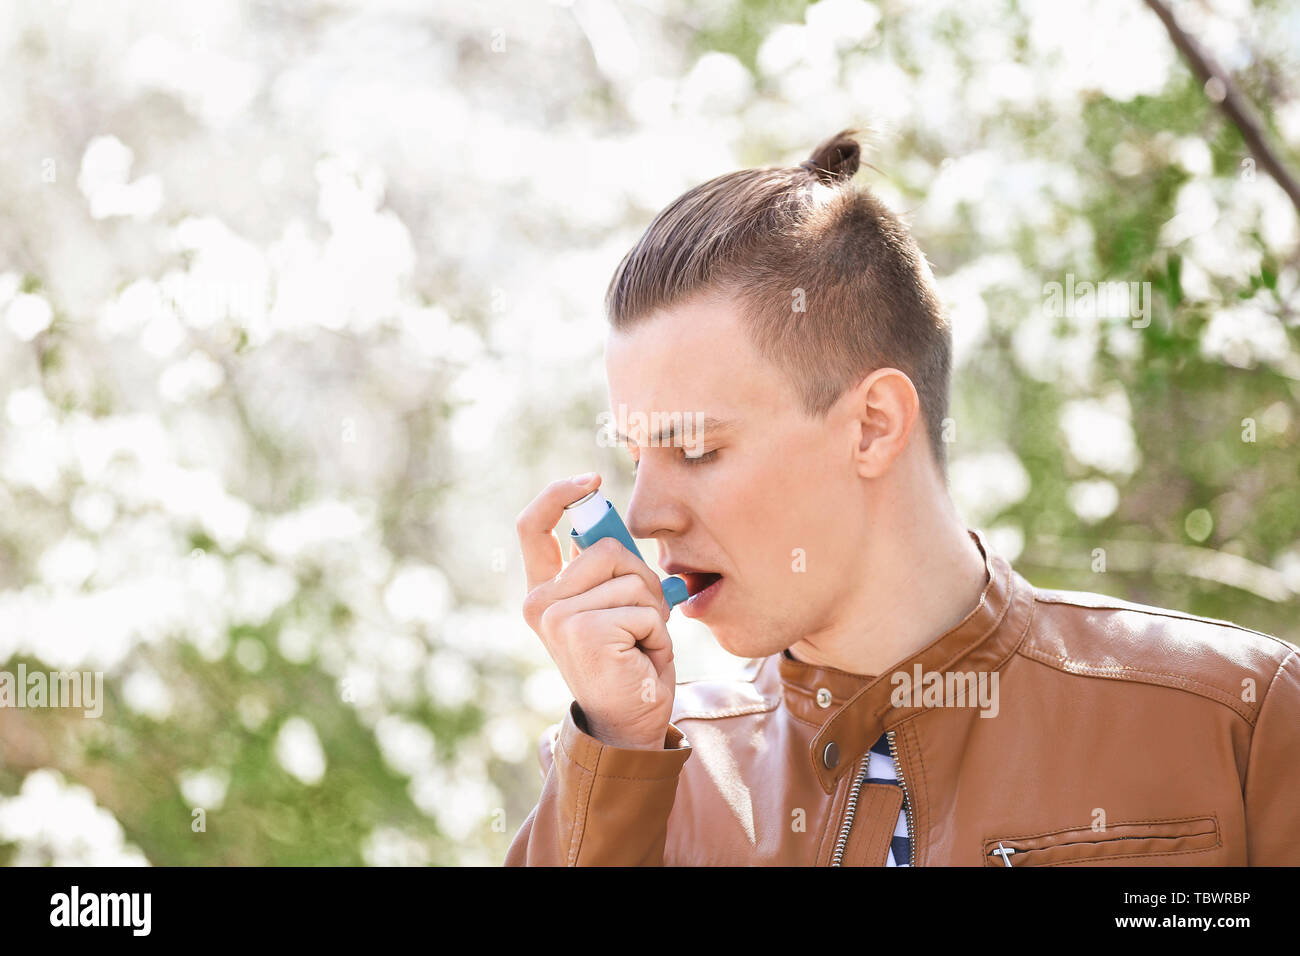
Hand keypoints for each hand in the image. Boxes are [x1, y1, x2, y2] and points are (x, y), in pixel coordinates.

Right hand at [517, 473, 675, 749]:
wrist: (631, 721)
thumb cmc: (632, 660)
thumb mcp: (617, 603)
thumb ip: (610, 566)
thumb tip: (617, 524)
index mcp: (545, 591)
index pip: (532, 527)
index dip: (559, 494)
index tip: (592, 479)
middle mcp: (540, 603)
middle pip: (605, 548)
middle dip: (642, 577)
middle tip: (644, 619)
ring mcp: (557, 618)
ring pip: (629, 579)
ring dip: (652, 609)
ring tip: (640, 642)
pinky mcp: (582, 632)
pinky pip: (641, 608)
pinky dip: (656, 632)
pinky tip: (641, 657)